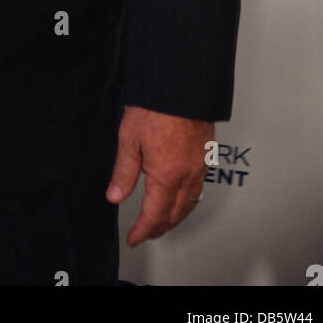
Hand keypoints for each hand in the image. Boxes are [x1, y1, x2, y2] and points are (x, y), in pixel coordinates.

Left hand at [105, 105, 210, 245]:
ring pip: (190, 204)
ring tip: (161, 221)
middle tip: (145, 233)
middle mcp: (187, 175)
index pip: (154, 215)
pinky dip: (188, 202)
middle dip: (159, 228)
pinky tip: (181, 197)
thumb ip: (124, 172)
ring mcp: (200, 167)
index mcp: (167, 175)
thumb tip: (115, 196)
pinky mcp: (206, 156)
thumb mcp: (129, 139)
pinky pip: (199, 189)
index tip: (134, 238)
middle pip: (174, 215)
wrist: (181, 84)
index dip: (143, 231)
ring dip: (175, 218)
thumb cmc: (156, 106)